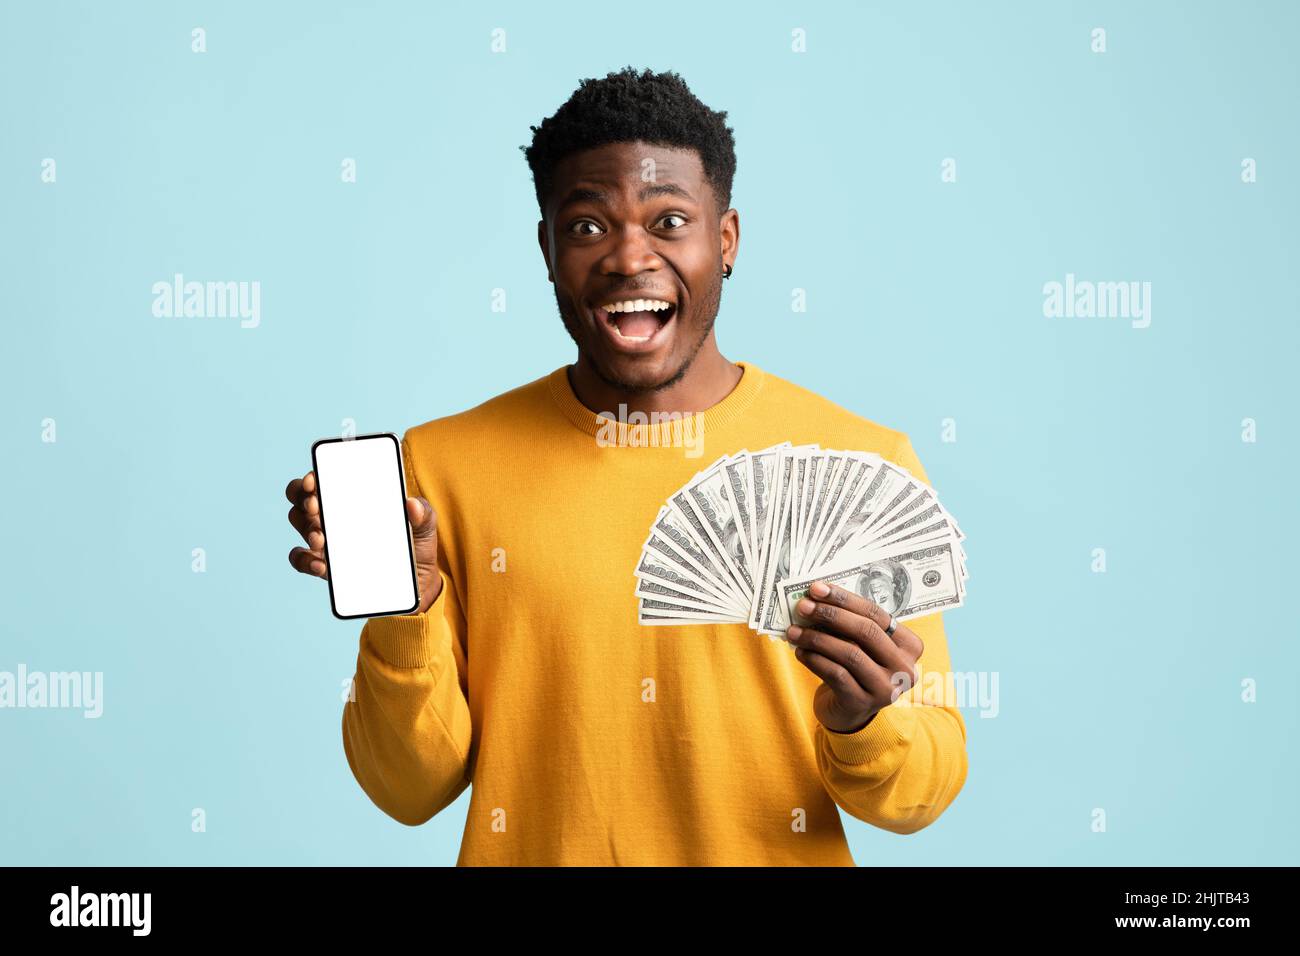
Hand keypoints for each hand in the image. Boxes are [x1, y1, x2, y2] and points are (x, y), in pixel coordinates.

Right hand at [285, 470, 443, 613]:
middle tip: (316, 507)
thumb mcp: (425, 528)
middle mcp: (336, 515)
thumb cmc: (416, 547)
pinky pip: (301, 559)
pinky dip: (304, 560)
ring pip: (300, 524)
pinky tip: (321, 565)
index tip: (316, 480)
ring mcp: (327, 540)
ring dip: (305, 528)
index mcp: (355, 498)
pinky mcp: (326, 566)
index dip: (314, 475)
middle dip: (303, 498)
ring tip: (320, 539)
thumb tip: (412, 504)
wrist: (416, 585)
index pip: (326, 478)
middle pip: (303, 498)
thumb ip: (424, 514)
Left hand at [785, 580, 923, 733]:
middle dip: (830, 615)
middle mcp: (904, 668)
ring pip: (849, 653)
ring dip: (817, 638)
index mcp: (909, 646)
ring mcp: (886, 688)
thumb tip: (816, 597)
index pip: (876, 613)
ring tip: (794, 631)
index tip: (816, 588)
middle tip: (803, 606)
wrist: (848, 710)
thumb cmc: (855, 668)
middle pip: (865, 631)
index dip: (844, 599)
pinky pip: (836, 674)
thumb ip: (849, 623)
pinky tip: (800, 651)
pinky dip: (814, 659)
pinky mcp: (863, 703)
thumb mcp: (861, 644)